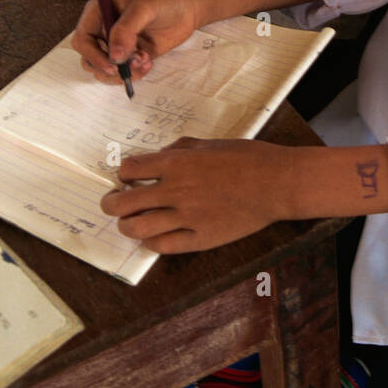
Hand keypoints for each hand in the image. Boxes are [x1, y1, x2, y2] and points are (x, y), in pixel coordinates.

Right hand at [72, 0, 204, 81]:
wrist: (189, 7)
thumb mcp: (143, 9)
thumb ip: (126, 30)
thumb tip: (114, 56)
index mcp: (98, 12)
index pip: (82, 39)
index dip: (93, 54)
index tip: (112, 64)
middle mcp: (103, 30)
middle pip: (90, 59)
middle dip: (108, 68)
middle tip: (129, 68)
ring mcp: (117, 45)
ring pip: (104, 70)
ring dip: (122, 73)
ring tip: (144, 63)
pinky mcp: (131, 56)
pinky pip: (123, 73)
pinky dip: (134, 74)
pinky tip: (148, 64)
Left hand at [100, 137, 292, 252]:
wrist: (277, 183)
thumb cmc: (248, 158)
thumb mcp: (212, 142)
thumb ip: (182, 147)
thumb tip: (160, 154)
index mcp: (177, 163)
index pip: (129, 170)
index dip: (123, 174)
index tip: (126, 177)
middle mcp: (175, 190)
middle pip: (123, 202)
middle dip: (111, 203)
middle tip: (113, 203)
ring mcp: (186, 217)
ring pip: (136, 228)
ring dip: (126, 225)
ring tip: (129, 222)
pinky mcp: (200, 238)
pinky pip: (162, 245)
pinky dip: (151, 241)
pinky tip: (154, 236)